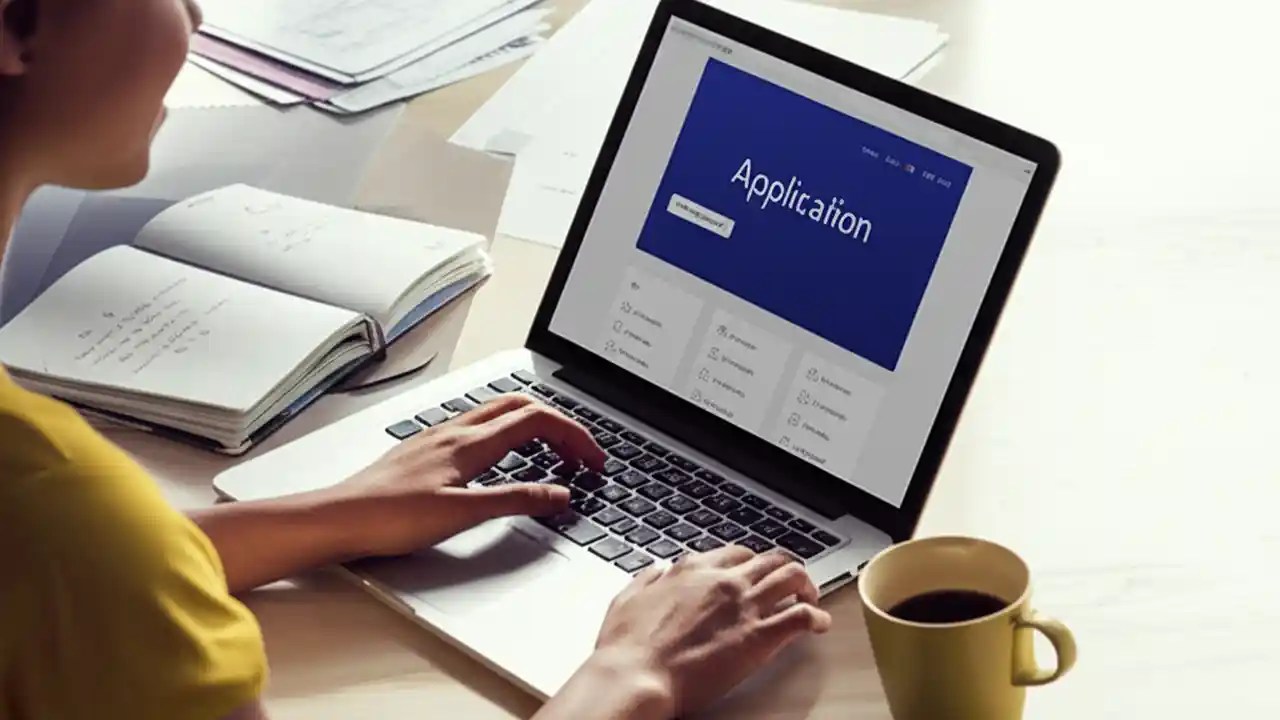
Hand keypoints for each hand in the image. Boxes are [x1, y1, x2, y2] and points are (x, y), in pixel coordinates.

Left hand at [326, 394, 606, 558]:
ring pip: (498, 413)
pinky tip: (500, 460)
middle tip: (579, 454)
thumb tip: (557, 493)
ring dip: (534, 424)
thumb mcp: (462, 514)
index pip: (538, 420)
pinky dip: (506, 435)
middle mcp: (455, 431)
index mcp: (470, 443)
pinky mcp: (424, 450)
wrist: (337, 518)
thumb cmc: (388, 517)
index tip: (593, 460)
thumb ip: (515, 500)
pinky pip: (477, 427)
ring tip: (550, 452)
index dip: (574, 436)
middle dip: (560, 425)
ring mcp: (438, 437)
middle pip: (522, 406)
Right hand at [589, 546, 832, 716]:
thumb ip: (648, 580)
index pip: (735, 553)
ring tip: (812, 598)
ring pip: (792, 577)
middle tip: (791, 585)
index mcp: (693, 570)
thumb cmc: (627, 647)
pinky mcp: (759, 638)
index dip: (750, 563)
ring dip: (807, 586)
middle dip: (785, 569)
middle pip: (770, 559)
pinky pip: (801, 618)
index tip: (754, 573)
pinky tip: (820, 625)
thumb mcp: (628, 599)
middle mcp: (723, 581)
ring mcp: (744, 607)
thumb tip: (658, 569)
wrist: (636, 676)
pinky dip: (817, 618)